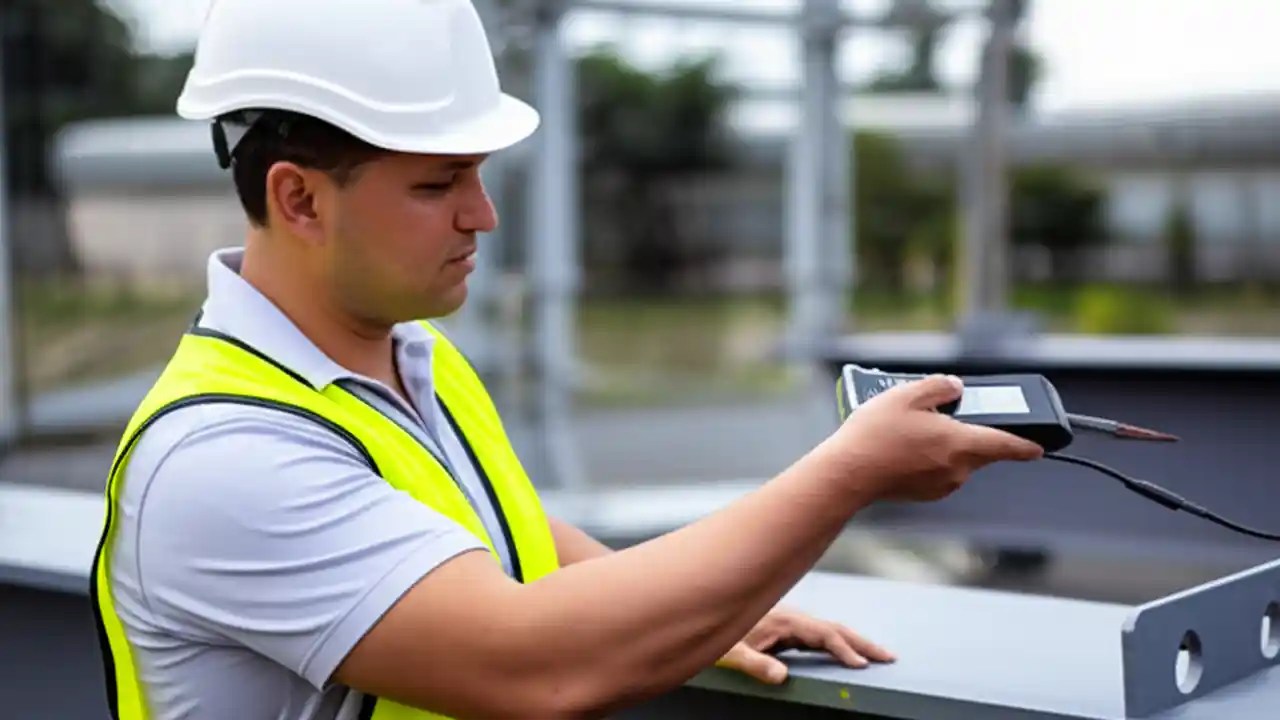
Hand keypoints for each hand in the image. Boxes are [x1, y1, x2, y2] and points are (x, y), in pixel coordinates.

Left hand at [716, 606, 894, 684]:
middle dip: (863, 642)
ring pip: (830, 630)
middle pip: (835, 627)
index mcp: (785, 619)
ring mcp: (791, 622)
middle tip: (890, 656)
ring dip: (854, 641)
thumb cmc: (718, 636)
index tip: (863, 665)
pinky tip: (847, 653)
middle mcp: (793, 617)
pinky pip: (820, 635)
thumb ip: (756, 664)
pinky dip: (839, 643)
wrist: (706, 609)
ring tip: (878, 655)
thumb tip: (782, 678)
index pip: (824, 633)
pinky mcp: (788, 629)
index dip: (844, 649)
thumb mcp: (732, 653)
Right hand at [823, 374, 1043, 501]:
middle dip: (968, 431)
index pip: (1008, 445)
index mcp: (960, 444)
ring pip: (959, 460)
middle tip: (940, 414)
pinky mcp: (926, 493)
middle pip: (980, 449)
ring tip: (912, 430)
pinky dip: (931, 459)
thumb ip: (939, 386)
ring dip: (946, 445)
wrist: (847, 474)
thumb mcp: (906, 395)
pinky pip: (940, 471)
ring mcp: (942, 485)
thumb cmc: (874, 436)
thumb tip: (956, 387)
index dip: (1028, 444)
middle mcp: (958, 469)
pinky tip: (904, 448)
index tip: (1040, 445)